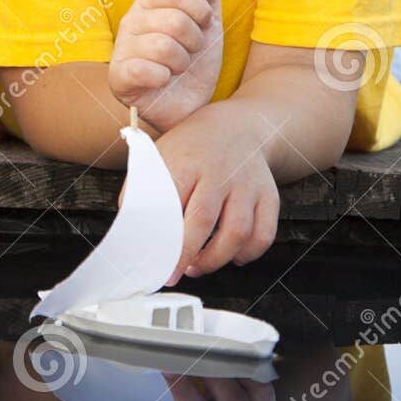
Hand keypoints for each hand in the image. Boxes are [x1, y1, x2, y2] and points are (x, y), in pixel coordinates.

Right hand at [109, 0, 223, 133]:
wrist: (186, 104)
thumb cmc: (193, 60)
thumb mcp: (208, 25)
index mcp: (150, 2)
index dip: (200, 9)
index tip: (204, 25)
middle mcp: (131, 21)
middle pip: (174, 20)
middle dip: (194, 41)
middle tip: (190, 52)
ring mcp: (122, 49)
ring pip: (163, 46)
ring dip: (181, 62)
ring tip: (177, 68)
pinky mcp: (118, 77)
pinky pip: (143, 70)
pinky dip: (162, 77)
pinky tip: (162, 80)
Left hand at [155, 119, 278, 282]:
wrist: (235, 127)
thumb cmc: (190, 150)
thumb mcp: (158, 159)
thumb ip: (142, 193)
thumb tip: (133, 234)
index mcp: (185, 163)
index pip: (171, 206)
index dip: (162, 240)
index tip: (154, 263)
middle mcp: (219, 173)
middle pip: (203, 222)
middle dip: (186, 256)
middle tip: (174, 273)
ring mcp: (247, 185)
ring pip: (238, 233)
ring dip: (216, 259)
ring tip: (198, 265)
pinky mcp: (268, 196)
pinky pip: (264, 235)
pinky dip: (248, 254)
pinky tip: (231, 256)